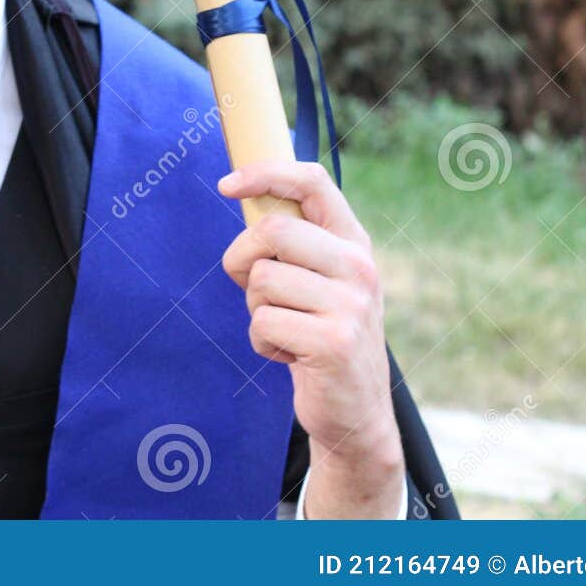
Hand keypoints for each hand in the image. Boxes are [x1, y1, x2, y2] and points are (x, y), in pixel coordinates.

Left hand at [219, 160, 403, 517]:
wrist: (355, 411)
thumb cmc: (321, 334)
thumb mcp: (321, 280)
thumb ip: (294, 242)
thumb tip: (241, 190)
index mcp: (354, 242)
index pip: (313, 182)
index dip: (265, 174)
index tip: (226, 185)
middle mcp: (359, 267)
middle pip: (272, 233)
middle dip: (242, 261)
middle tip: (253, 289)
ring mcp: (350, 304)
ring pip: (261, 281)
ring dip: (255, 309)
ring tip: (285, 328)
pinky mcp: (333, 342)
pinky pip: (263, 322)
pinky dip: (262, 342)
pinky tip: (290, 355)